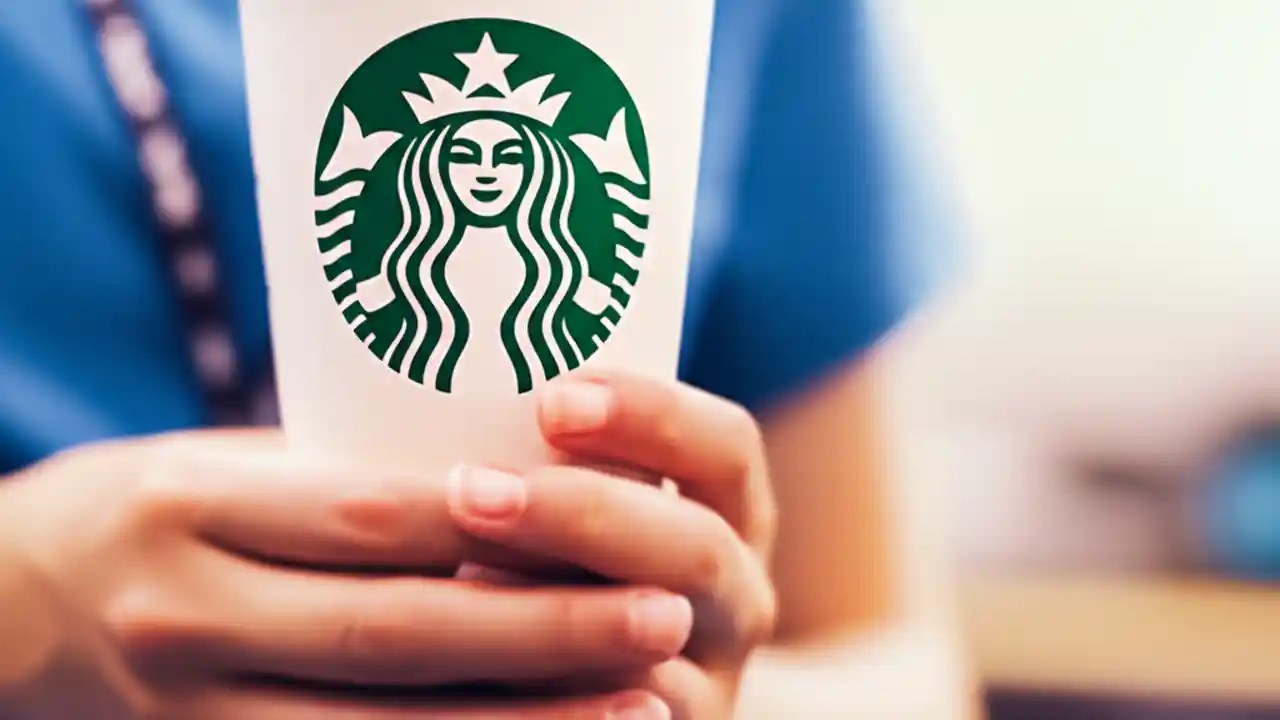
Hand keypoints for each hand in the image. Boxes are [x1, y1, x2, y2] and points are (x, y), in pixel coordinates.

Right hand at [0, 431, 691, 718]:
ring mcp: (190, 711)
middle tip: (663, 614)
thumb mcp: (218, 465)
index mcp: (191, 506)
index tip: (606, 512)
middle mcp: (186, 614)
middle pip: (393, 631)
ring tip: (644, 707)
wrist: (2, 610)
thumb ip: (339, 483)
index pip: (366, 515)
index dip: (494, 523)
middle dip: (542, 632)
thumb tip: (502, 486)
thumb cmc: (136, 512)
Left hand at [447, 372, 778, 718]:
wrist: (609, 696)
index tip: (554, 397)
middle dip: (588, 514)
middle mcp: (735, 597)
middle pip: (697, 547)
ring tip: (452, 580)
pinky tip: (471, 667)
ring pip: (656, 649)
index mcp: (729, 514)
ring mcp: (709, 683)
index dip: (653, 416)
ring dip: (557, 614)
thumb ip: (545, 455)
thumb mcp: (589, 503)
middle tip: (474, 488)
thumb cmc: (570, 566)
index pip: (727, 446)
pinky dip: (548, 696)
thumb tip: (408, 367)